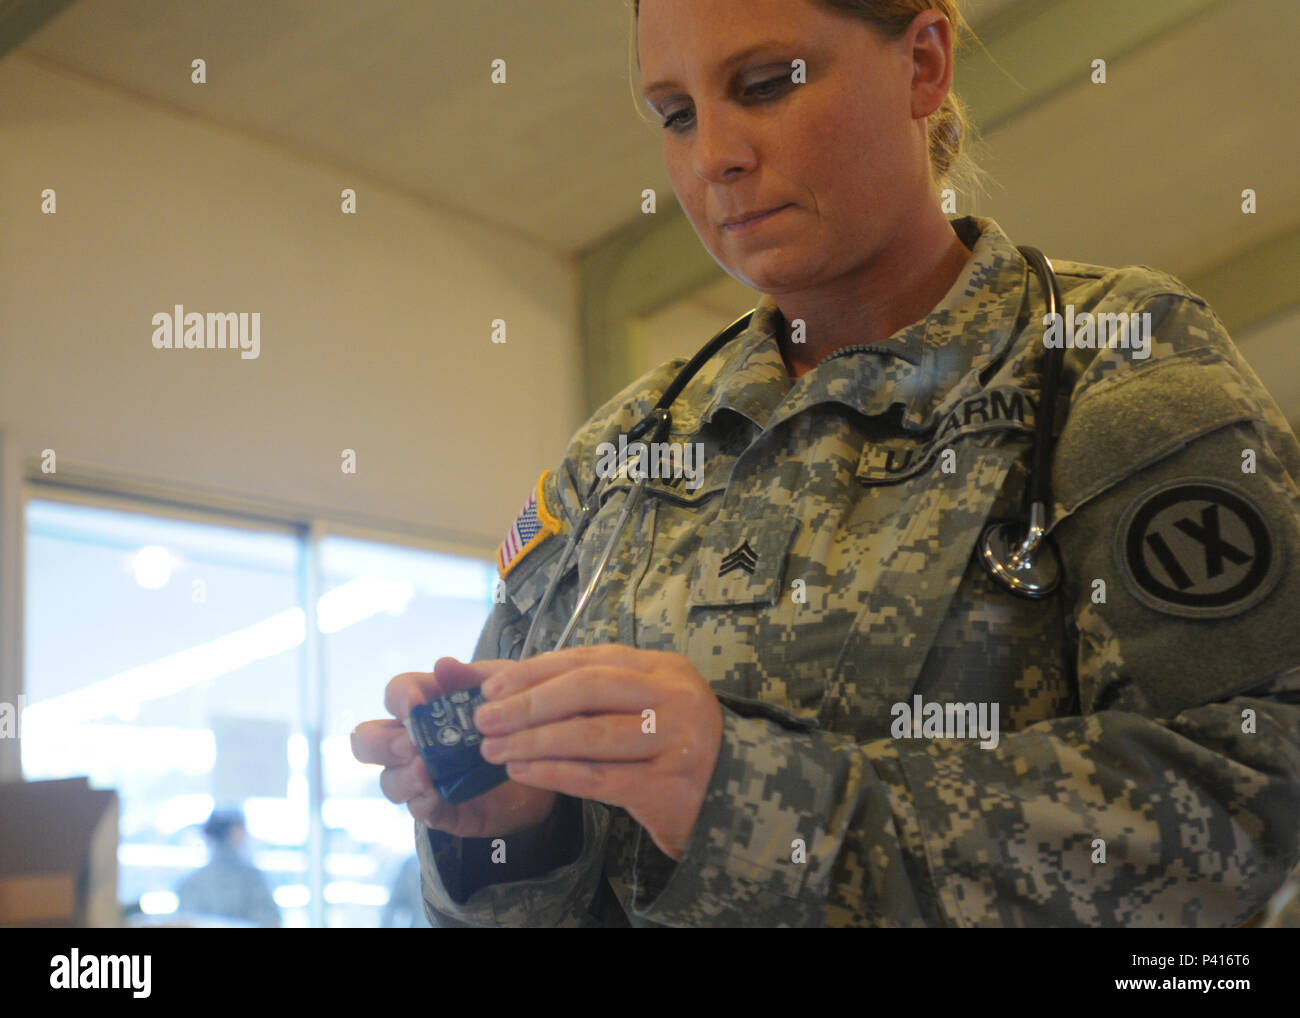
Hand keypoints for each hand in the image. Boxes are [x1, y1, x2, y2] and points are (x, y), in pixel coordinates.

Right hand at [350, 657, 556, 838]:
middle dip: (382, 743)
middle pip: (368, 741)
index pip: (394, 694)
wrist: (549, 763)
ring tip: (427, 772)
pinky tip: (436, 795)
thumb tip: (443, 665)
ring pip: (389, 781)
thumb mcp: (505, 688)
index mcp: (426, 704)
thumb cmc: (517, 717)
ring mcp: (423, 777)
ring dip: (404, 776)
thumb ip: (474, 676)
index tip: (415, 704)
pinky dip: (424, 803)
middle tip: (411, 744)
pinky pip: (419, 810)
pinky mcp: (441, 808)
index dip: (398, 698)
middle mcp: (414, 741)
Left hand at [473, 644, 723, 860]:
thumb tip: (508, 682)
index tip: (491, 687)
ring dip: (533, 741)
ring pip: (590, 735)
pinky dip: (555, 773)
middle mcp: (674, 697)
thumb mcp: (642, 704)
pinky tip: (523, 771)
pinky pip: (599, 778)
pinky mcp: (667, 787)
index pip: (590, 659)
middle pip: (589, 689)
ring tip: (494, 749)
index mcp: (664, 668)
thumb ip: (588, 691)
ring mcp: (675, 741)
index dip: (536, 670)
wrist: (729, 800)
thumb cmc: (668, 747)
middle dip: (529, 703)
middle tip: (485, 719)